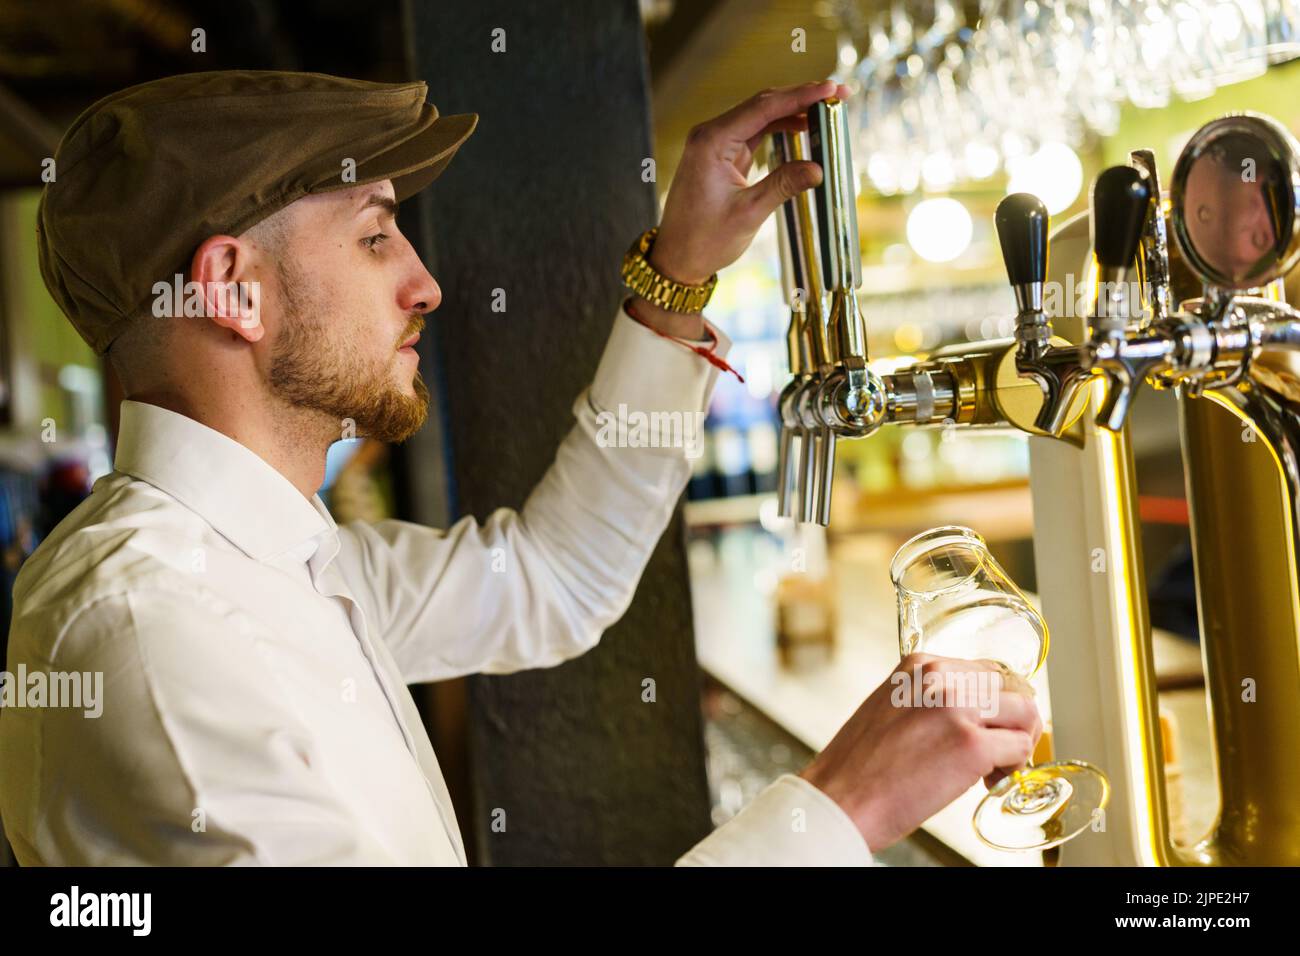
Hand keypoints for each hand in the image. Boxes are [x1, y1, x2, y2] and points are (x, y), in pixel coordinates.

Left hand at [628, 78, 851, 339]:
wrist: (677, 258)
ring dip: (792, 111)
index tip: (830, 88)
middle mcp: (711, 135)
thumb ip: (783, 185)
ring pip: (760, 116)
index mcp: (712, 141)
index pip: (763, 108)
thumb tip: (818, 169)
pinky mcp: (721, 155)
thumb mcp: (749, 213)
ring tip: (826, 110)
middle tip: (837, 94)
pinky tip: (803, 129)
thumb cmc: (704, 239)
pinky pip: (754, 133)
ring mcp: (715, 143)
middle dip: (800, 98)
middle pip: (762, 105)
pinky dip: (779, 128)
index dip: (800, 96)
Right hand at [798, 653, 1043, 852]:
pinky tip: (986, 782)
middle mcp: (941, 678)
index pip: (986, 670)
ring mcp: (957, 709)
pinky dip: (1012, 769)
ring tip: (993, 769)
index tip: (984, 727)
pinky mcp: (971, 746)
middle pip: (1011, 688)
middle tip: (995, 753)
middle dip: (1011, 721)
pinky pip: (1019, 750)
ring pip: (1025, 714)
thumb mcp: (893, 706)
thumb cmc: (862, 765)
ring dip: (1018, 743)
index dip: (993, 704)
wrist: (841, 798)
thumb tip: (974, 710)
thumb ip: (931, 698)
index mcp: (920, 665)